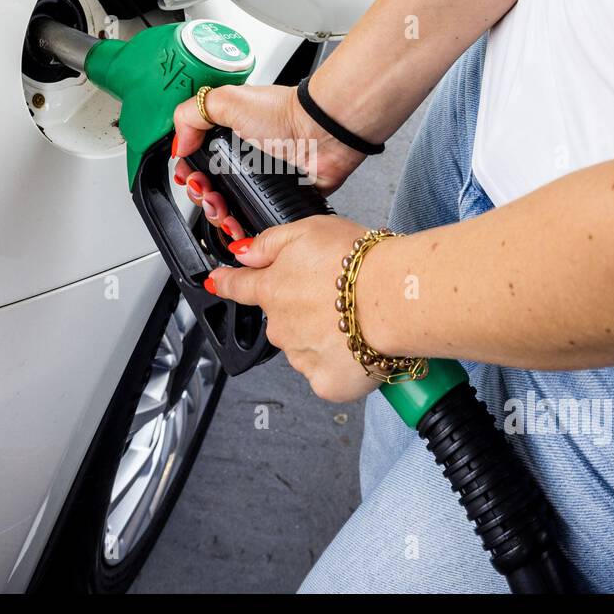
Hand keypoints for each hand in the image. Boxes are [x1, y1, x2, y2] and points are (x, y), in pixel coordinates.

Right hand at [171, 84, 364, 239]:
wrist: (320, 134)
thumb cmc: (285, 114)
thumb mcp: (227, 99)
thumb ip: (191, 114)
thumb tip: (178, 144)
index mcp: (228, 134)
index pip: (196, 159)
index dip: (187, 171)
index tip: (188, 175)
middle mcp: (241, 158)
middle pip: (207, 187)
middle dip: (200, 195)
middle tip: (206, 192)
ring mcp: (257, 180)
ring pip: (225, 208)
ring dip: (215, 213)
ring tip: (221, 208)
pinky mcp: (274, 198)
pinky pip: (250, 220)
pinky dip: (240, 225)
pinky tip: (236, 223)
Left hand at [207, 215, 379, 401]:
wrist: (394, 298)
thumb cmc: (359, 263)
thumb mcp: (307, 231)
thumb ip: (269, 243)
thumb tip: (242, 253)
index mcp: (272, 289)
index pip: (238, 287)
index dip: (227, 282)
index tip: (218, 281)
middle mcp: (280, 326)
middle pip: (282, 320)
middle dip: (303, 310)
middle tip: (336, 295)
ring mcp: (301, 357)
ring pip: (305, 347)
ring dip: (323, 336)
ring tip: (355, 319)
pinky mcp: (326, 382)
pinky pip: (326, 374)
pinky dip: (340, 364)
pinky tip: (357, 346)